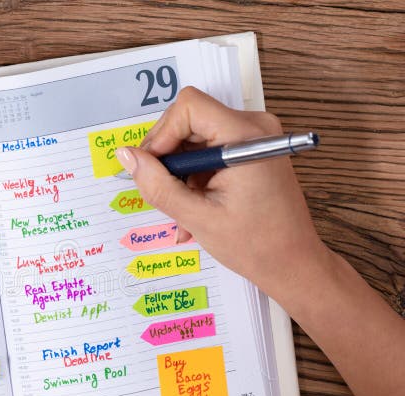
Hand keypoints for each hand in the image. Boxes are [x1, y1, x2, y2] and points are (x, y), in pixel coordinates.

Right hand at [115, 86, 331, 299]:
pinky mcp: (251, 151)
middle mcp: (254, 127)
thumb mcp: (196, 216)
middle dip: (168, 157)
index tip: (153, 168)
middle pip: (189, 120)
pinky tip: (193, 209)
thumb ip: (157, 184)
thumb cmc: (255, 244)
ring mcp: (254, 138)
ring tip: (180, 212)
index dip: (162, 134)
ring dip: (180, 174)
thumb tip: (126, 156)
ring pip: (195, 139)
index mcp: (246, 136)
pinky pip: (209, 152)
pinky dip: (194, 178)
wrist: (293, 264)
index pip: (188, 107)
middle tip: (161, 191)